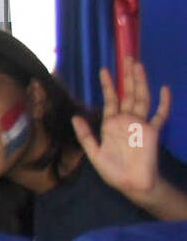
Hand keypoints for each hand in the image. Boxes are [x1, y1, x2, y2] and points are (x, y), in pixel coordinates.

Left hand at [73, 56, 169, 198]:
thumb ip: (86, 135)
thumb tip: (75, 117)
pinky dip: (164, 102)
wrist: (132, 184)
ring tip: (138, 65)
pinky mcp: (153, 131)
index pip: (110, 99)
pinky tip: (164, 88)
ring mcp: (141, 124)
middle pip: (128, 93)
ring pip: (142, 97)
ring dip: (140, 82)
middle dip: (127, 76)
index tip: (103, 70)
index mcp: (111, 124)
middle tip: (127, 56)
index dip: (107, 85)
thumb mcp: (94, 153)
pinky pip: (160, 114)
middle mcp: (126, 120)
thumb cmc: (112, 171)